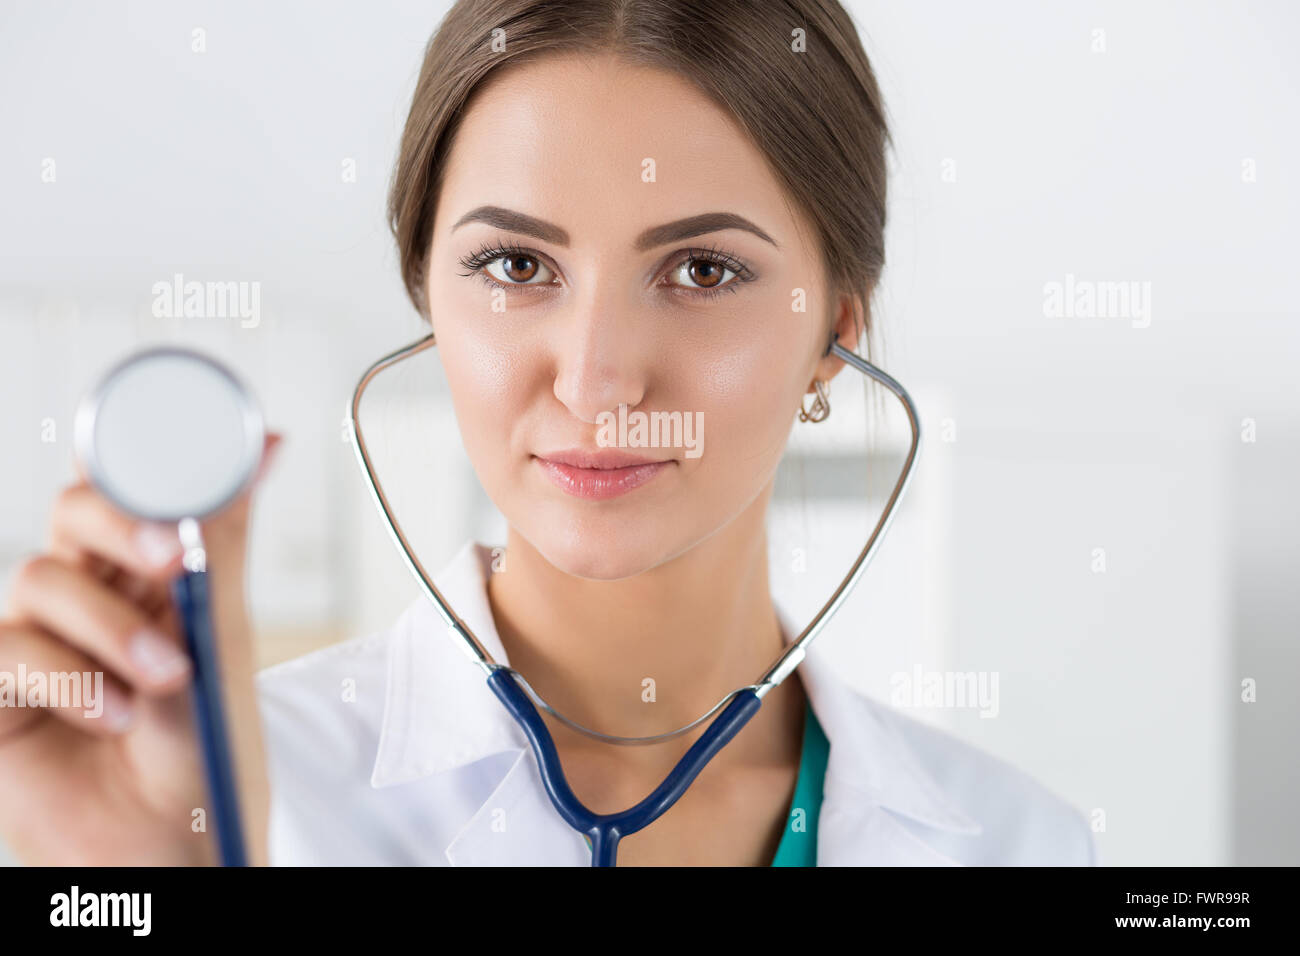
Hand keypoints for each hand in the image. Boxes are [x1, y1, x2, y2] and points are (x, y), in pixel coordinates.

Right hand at [0, 433, 281, 864]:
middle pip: (74, 510)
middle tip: (170, 561)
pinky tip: (111, 717)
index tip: (178, 464)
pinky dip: (66, 678)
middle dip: (121, 526)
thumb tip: (265, 441)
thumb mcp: (223, 631)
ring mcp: (39, 639)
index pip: (126, 486)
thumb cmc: (205, 742)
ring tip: (165, 680)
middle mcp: (91, 592)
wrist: (176, 839)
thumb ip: (221, 538)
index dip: (138, 464)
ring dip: (111, 627)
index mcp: (150, 570)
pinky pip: (4, 648)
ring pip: (40, 578)